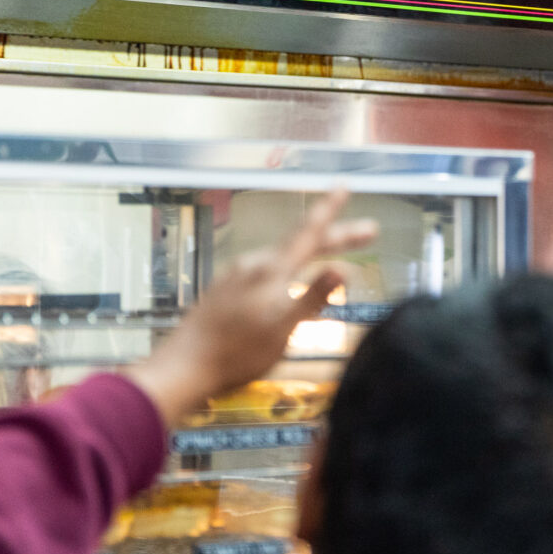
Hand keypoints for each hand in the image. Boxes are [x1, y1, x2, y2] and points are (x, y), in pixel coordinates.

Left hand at [129, 192, 378, 426]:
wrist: (182, 368)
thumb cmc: (238, 353)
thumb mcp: (283, 329)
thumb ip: (312, 297)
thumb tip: (344, 268)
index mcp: (271, 271)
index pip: (308, 233)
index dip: (330, 209)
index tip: (345, 186)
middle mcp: (253, 265)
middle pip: (301, 244)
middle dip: (336, 238)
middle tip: (369, 232)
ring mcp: (236, 276)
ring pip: (283, 260)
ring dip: (311, 258)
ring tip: (334, 266)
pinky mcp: (224, 290)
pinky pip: (265, 273)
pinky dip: (288, 274)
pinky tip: (288, 290)